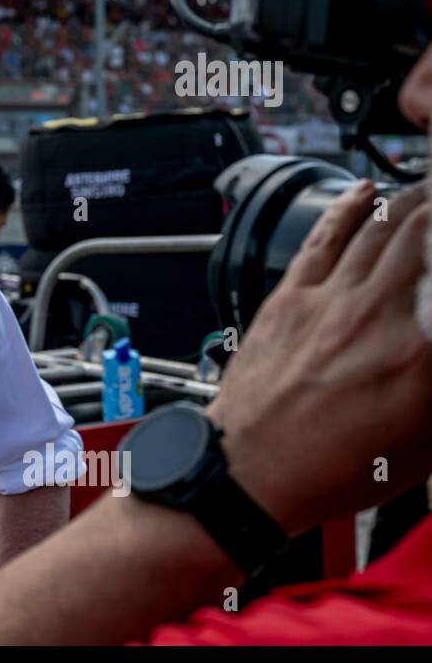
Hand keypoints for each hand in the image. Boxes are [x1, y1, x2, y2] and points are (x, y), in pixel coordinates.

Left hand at [210, 180, 431, 534]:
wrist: (249, 473)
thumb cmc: (335, 470)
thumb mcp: (425, 441)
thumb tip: (431, 348)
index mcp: (424, 352)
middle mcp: (379, 313)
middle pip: (431, 232)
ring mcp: (331, 299)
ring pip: (383, 225)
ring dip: (416, 198)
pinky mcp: (290, 296)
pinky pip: (325, 236)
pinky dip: (349, 206)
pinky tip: (366, 189)